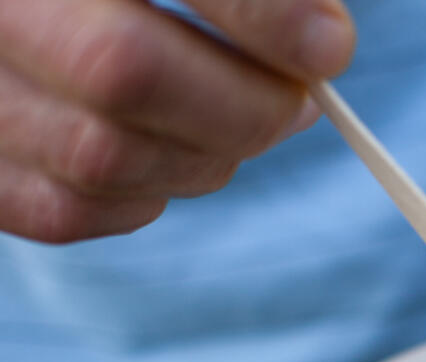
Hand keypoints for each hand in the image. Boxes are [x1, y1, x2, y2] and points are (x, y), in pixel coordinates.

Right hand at [0, 0, 354, 243]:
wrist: (28, 18)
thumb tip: (320, 41)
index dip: (258, 13)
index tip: (329, 44)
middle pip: (122, 71)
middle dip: (244, 101)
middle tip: (301, 97)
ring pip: (104, 158)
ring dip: (209, 153)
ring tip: (243, 117)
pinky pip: (69, 210)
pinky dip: (147, 192)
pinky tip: (171, 151)